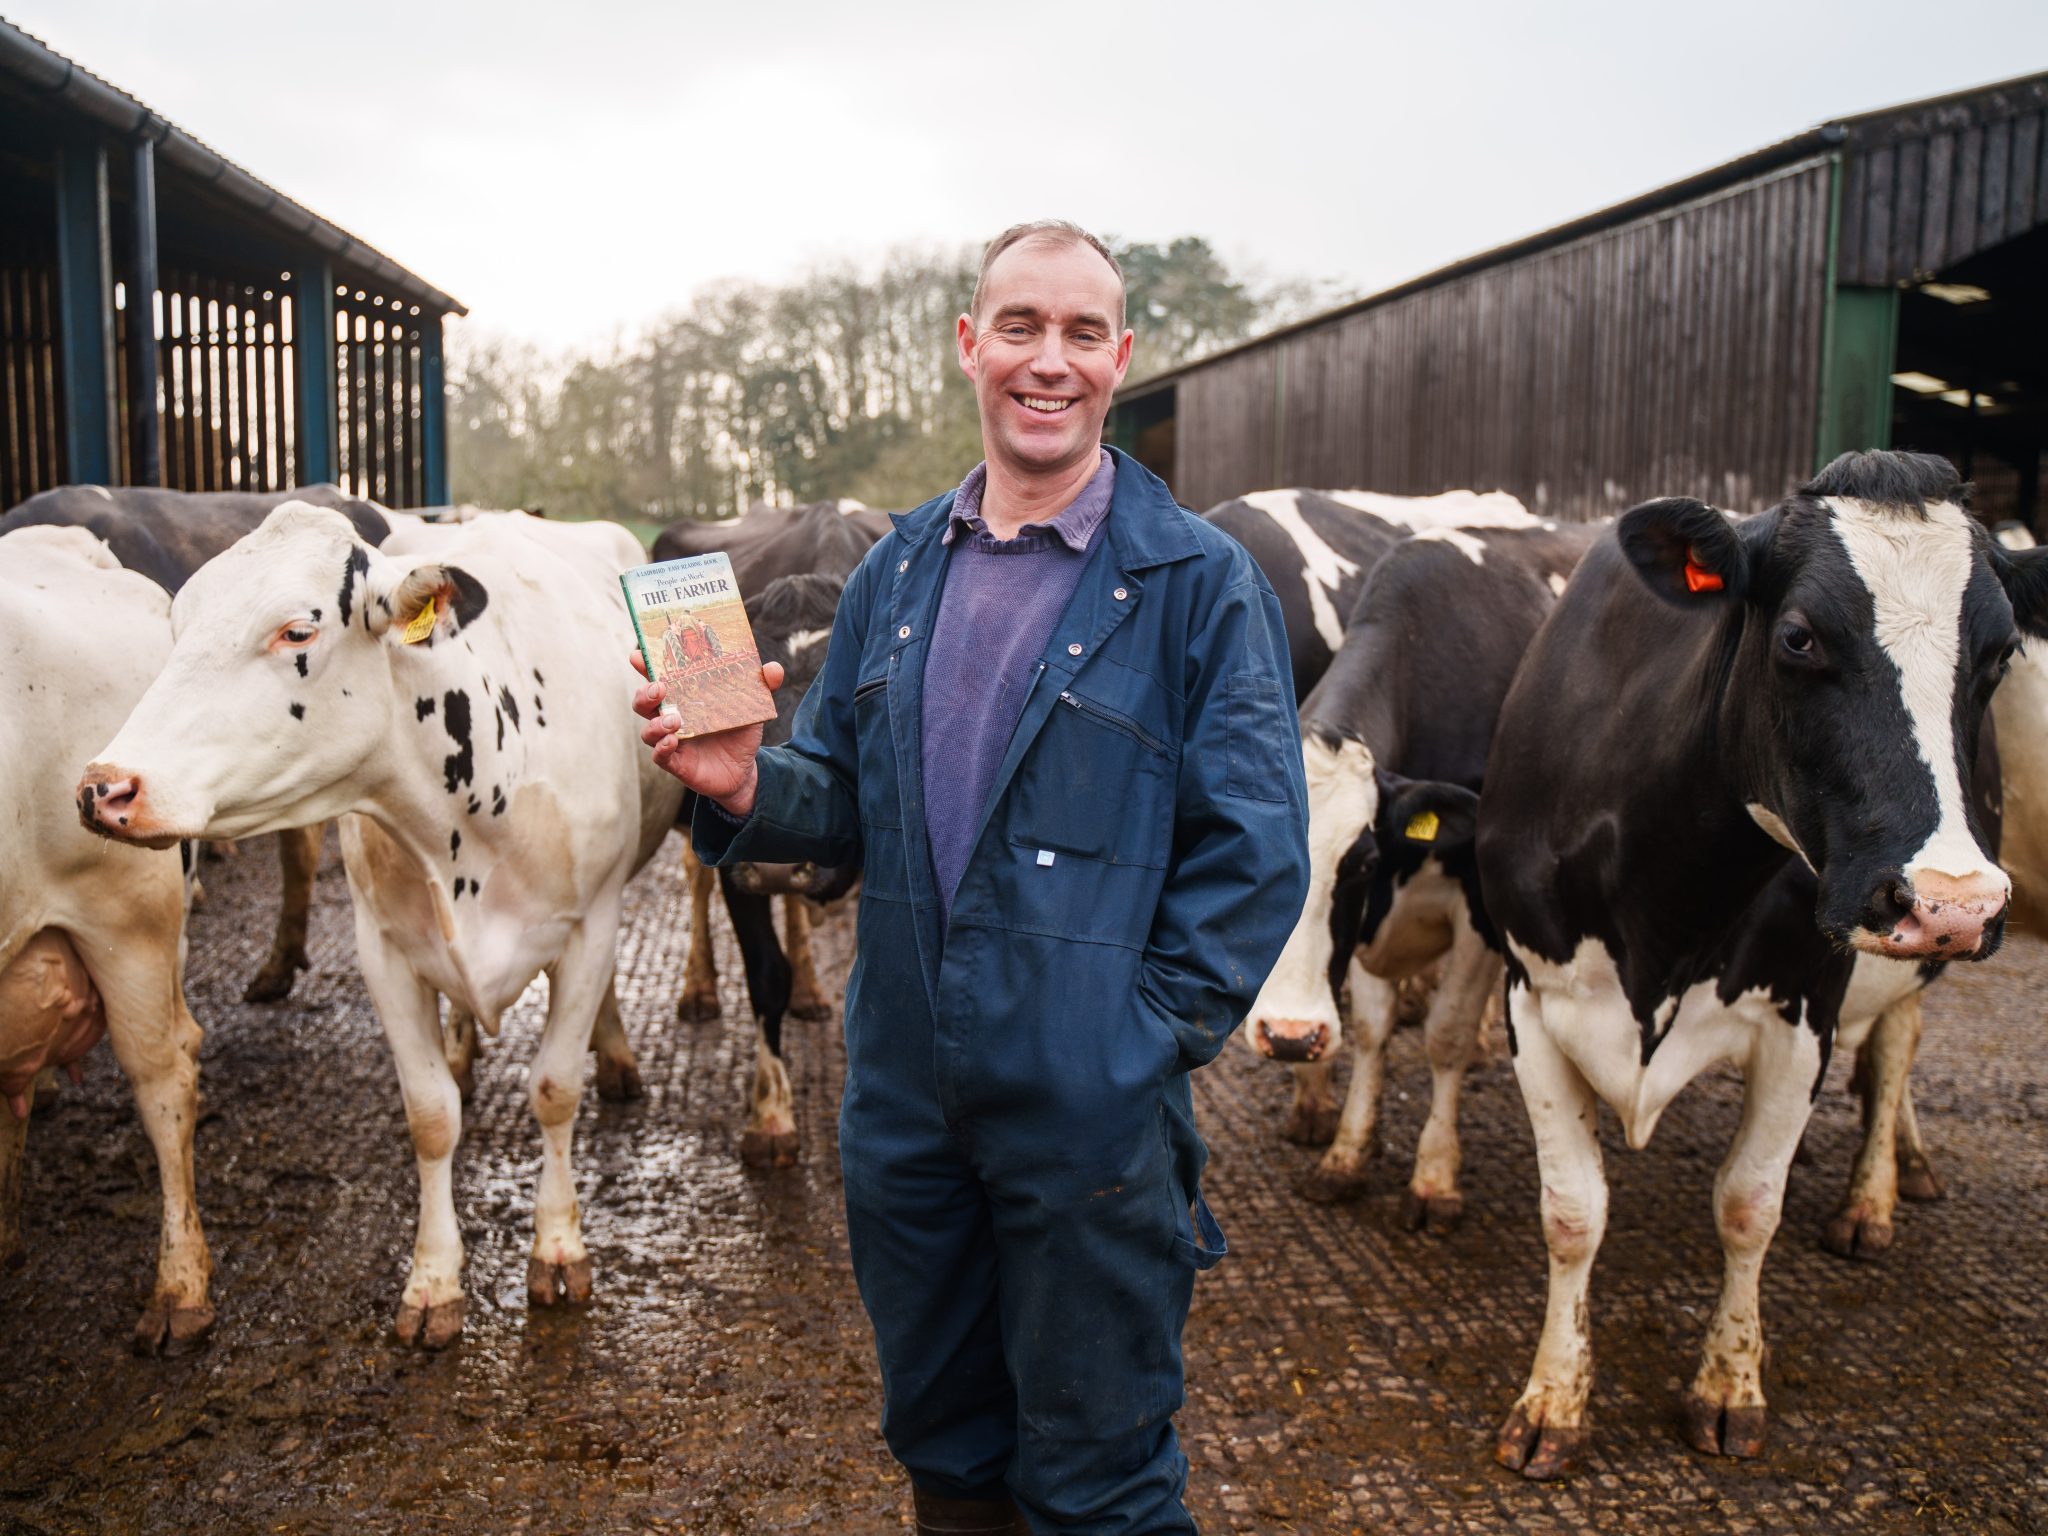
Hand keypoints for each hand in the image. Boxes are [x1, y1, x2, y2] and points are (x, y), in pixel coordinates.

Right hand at [630, 650, 783, 816]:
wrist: (744, 769)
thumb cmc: (739, 730)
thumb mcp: (752, 705)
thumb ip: (762, 685)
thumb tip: (773, 669)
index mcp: (683, 696)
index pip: (658, 676)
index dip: (645, 664)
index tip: (639, 655)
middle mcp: (671, 715)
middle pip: (643, 701)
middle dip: (645, 692)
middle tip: (660, 687)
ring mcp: (671, 739)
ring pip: (648, 730)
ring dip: (655, 723)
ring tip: (673, 719)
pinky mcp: (676, 762)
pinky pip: (659, 755)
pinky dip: (662, 747)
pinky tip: (673, 740)